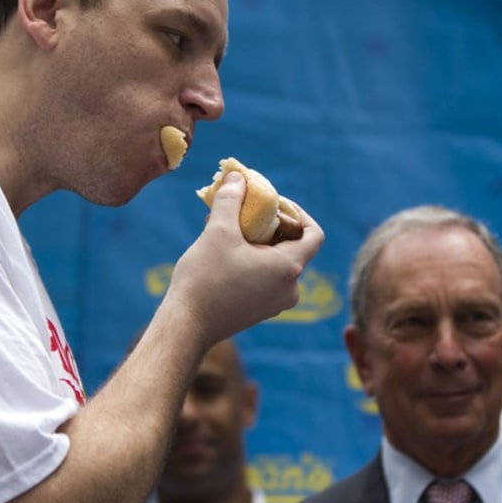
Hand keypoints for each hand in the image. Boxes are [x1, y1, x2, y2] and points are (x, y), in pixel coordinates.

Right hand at [166, 172, 324, 342]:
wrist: (187, 326)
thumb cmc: (205, 278)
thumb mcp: (218, 231)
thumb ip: (231, 200)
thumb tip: (237, 177)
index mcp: (289, 268)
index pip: (314, 234)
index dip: (298, 213)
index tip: (272, 203)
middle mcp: (290, 288)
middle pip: (293, 246)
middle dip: (269, 224)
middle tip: (244, 211)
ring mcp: (277, 303)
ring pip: (276, 262)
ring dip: (257, 242)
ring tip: (227, 229)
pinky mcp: (261, 311)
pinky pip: (265, 278)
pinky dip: (252, 261)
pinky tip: (223, 251)